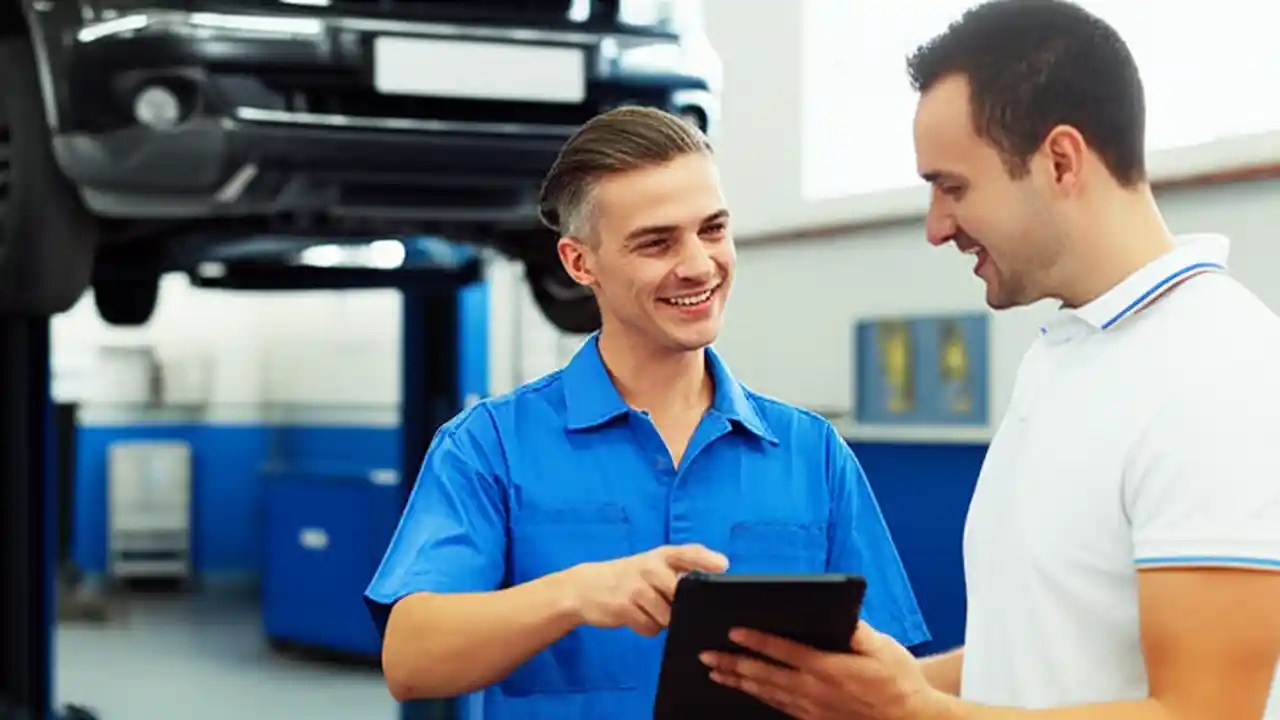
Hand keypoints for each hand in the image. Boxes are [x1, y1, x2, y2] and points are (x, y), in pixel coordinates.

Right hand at [563, 544, 728, 636]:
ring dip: (661, 620)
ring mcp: (636, 588)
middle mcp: (649, 568)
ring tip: (647, 610)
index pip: (687, 553)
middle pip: (681, 594)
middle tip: (670, 605)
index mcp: (660, 556)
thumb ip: (676, 572)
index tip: (723, 566)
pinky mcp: (624, 608)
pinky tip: (636, 617)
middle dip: (682, 606)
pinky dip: (647, 628)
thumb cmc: (627, 578)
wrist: (583, 588)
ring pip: (667, 617)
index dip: (706, 559)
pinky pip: (650, 628)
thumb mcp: (649, 566)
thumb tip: (707, 590)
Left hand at [700, 620, 957, 719]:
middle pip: (763, 675)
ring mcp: (811, 709)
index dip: (755, 640)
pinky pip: (778, 707)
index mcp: (827, 668)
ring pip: (766, 693)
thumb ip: (856, 631)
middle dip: (732, 664)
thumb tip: (835, 614)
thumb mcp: (883, 648)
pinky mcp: (814, 719)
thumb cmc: (899, 681)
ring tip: (715, 674)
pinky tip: (747, 692)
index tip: (732, 631)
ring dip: (738, 683)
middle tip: (705, 656)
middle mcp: (812, 691)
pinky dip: (758, 698)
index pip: (782, 650)